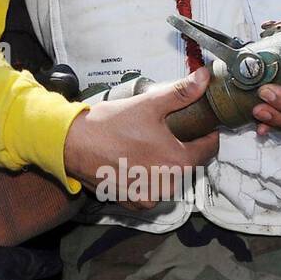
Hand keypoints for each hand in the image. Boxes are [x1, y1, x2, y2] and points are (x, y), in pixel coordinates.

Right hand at [63, 66, 220, 210]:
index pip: (208, 149)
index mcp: (178, 161)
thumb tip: (203, 78)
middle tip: (166, 133)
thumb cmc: (107, 126)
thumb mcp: (148, 104)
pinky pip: (149, 193)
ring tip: (147, 148)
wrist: (71, 144)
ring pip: (169, 180)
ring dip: (164, 166)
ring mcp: (148, 196)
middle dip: (181, 149)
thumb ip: (181, 93)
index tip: (199, 126)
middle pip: (188, 165)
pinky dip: (146, 180)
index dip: (206, 134)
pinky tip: (134, 164)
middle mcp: (167, 184)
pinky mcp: (131, 202)